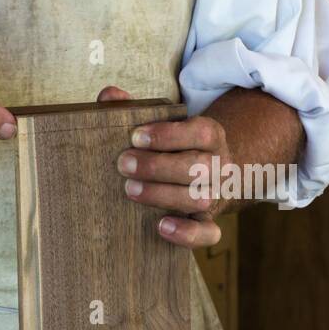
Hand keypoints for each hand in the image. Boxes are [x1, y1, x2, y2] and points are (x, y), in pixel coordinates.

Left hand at [97, 85, 230, 248]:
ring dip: (163, 195)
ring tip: (130, 190)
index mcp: (210, 135)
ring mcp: (215, 195)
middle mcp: (218, 165)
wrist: (207, 170)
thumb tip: (110, 95)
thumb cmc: (173, 144)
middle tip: (123, 164)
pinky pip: (209, 233)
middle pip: (197, 167)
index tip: (135, 136)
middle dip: (158, 166)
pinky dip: (188, 234)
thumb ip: (134, 107)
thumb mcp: (161, 121)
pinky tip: (161, 226)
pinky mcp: (208, 221)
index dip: (169, 135)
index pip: (200, 132)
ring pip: (200, 198)